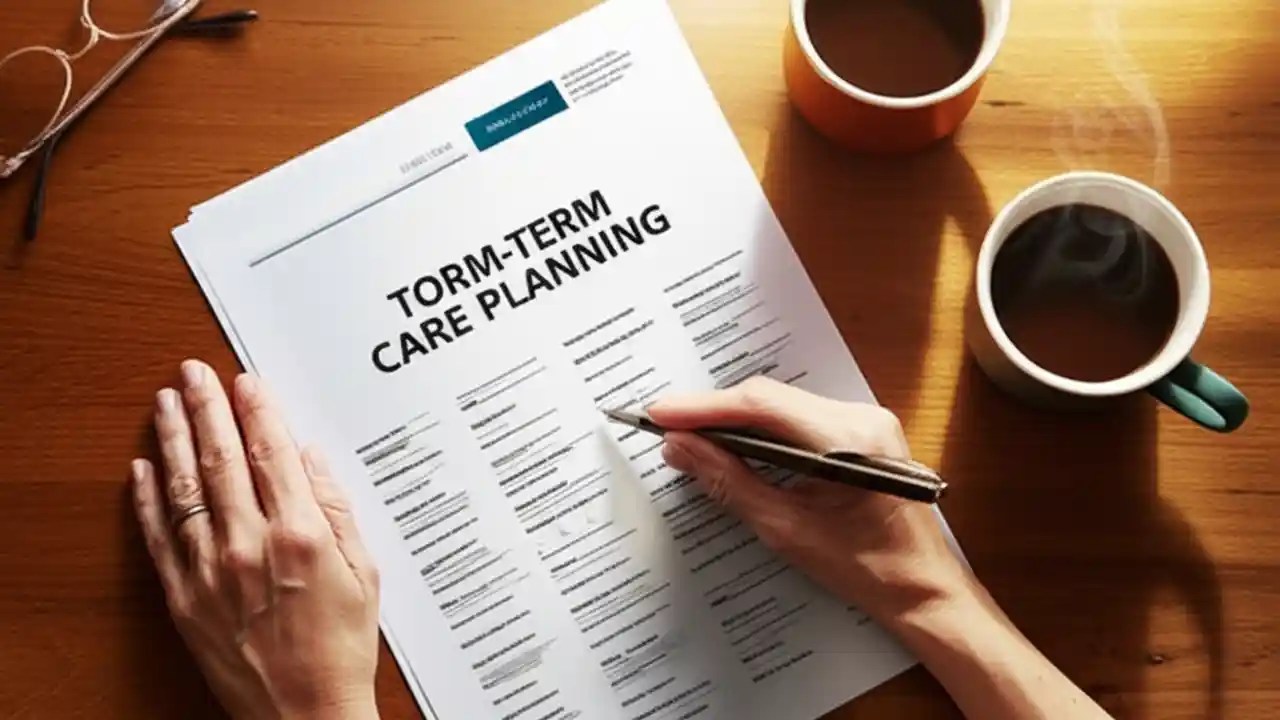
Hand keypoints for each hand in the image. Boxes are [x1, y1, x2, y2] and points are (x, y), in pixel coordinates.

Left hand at [130, 360, 380, 719]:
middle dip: (207, 409)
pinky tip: (142, 468)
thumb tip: (312, 459)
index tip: (248, 381)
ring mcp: (211, 571)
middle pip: (222, 460)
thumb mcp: (363, 572)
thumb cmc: (342, 647)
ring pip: (185, 489)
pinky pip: (160, 537)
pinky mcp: (184, 598)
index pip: (273, 454)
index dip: (258, 411)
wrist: (306, 713)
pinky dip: (148, 499)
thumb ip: (337, 509)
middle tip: (194, 374)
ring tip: (165, 403)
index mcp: (301, 535)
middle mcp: (250, 545)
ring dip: (172, 440)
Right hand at [648, 377, 973, 625]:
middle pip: (769, 398)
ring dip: (736, 419)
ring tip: (692, 437)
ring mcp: (865, 420)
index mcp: (849, 438)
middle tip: (668, 429)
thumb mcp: (786, 529)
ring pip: (782, 404)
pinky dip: (762, 428)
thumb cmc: (867, 568)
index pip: (761, 406)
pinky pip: (799, 416)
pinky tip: (735, 444)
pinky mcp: (863, 431)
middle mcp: (861, 416)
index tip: (661, 414)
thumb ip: (730, 482)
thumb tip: (682, 449)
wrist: (922, 587)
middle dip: (714, 412)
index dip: (704, 407)